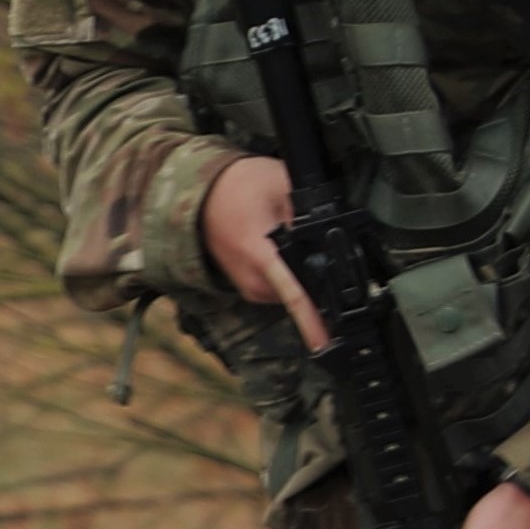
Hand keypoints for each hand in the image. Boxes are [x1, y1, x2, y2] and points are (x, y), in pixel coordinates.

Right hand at [198, 153, 328, 350]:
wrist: (199, 193)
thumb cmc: (237, 186)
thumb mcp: (282, 184)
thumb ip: (309, 212)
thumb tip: (330, 235)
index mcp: (261, 257)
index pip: (294, 297)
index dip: (313, 322)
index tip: (326, 344)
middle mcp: (252, 281)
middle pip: (301, 293)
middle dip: (317, 276)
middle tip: (318, 240)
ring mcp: (248, 286)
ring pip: (290, 292)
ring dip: (300, 273)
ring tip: (289, 235)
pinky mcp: (247, 286)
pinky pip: (278, 288)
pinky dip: (286, 273)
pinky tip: (280, 247)